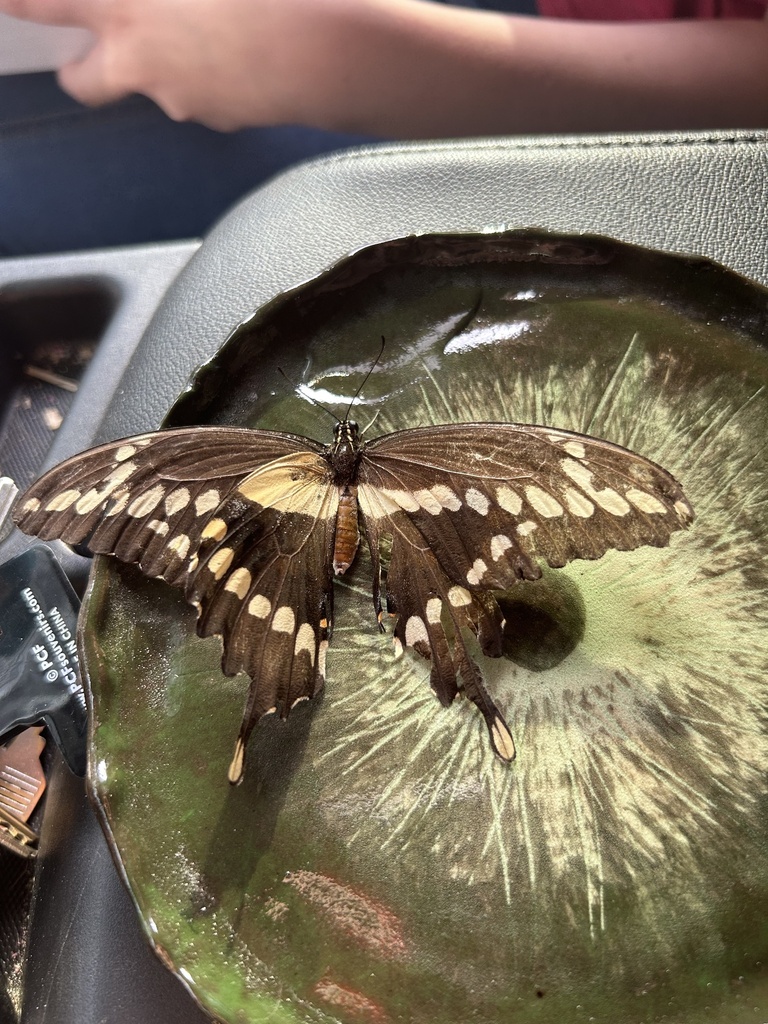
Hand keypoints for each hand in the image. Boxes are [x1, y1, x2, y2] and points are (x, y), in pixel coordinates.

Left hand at [0, 0, 335, 129]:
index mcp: (126, 6)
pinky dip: (213, 78)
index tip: (12, 5)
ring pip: (154, 86)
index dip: (24, 4)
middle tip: (87, 57)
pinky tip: (244, 53)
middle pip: (84, 80)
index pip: (48, 3)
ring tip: (208, 34)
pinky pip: (203, 95)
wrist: (326, 48)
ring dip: (164, 66)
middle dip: (79, 70)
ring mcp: (181, 97)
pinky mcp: (221, 117)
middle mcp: (141, 59)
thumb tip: (158, 1)